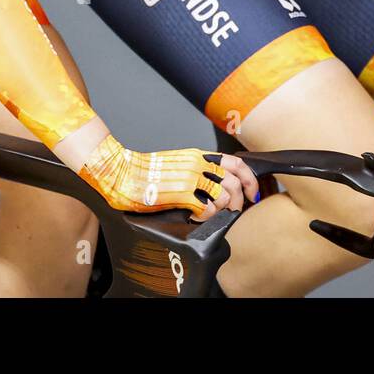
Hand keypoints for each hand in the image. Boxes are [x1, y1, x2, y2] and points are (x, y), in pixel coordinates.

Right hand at [79, 134, 258, 219]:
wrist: (121, 171)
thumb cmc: (144, 171)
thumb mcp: (176, 163)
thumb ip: (195, 170)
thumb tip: (213, 186)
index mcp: (197, 155)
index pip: (235, 163)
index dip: (249, 180)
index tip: (252, 193)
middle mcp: (197, 165)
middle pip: (234, 182)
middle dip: (240, 201)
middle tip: (235, 211)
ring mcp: (190, 179)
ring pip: (224, 197)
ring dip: (222, 210)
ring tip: (211, 214)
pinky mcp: (180, 195)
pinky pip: (206, 210)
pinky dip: (206, 217)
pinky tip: (195, 217)